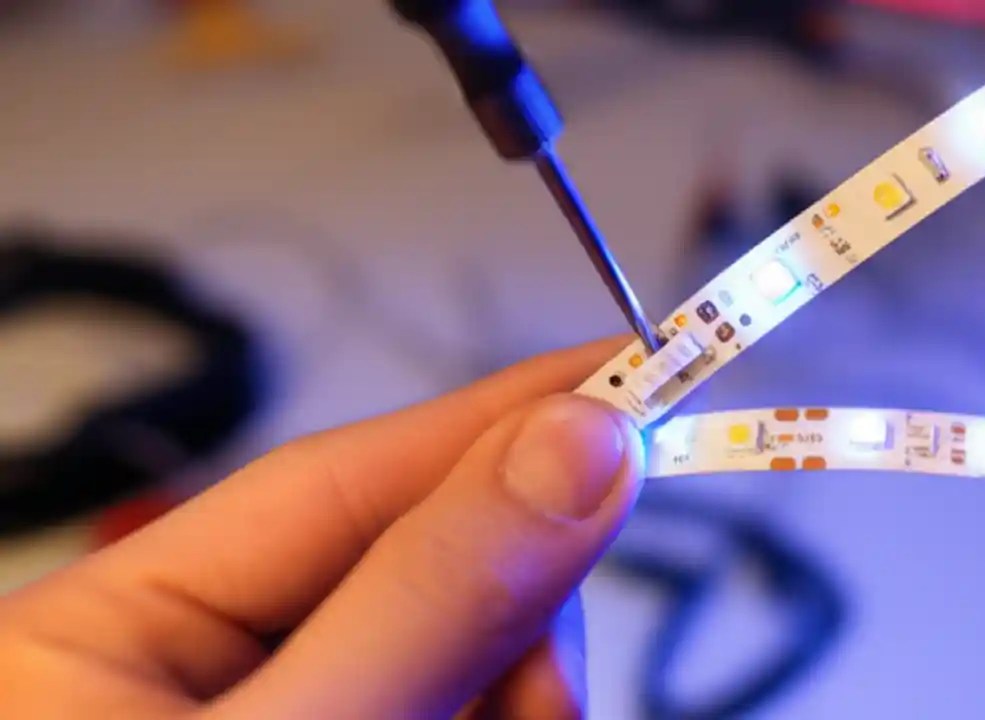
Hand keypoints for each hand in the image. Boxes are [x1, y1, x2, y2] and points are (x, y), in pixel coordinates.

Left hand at [0, 336, 643, 718]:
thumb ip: (429, 597)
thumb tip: (574, 445)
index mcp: (115, 633)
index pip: (340, 475)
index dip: (497, 418)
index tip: (627, 371)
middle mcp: (196, 668)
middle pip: (414, 560)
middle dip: (511, 608)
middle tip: (545, 694)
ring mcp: (284, 711)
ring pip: (461, 640)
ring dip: (518, 683)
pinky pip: (465, 697)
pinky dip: (504, 712)